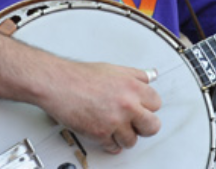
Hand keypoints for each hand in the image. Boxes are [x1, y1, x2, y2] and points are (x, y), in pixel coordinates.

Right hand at [37, 61, 161, 153]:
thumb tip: (150, 77)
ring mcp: (114, 121)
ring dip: (126, 136)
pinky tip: (108, 135)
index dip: (149, 107)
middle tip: (137, 123)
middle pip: (152, 126)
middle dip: (145, 126)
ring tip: (119, 128)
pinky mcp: (100, 133)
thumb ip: (136, 75)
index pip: (157, 104)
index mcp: (133, 87)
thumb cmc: (81, 76)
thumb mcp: (114, 69)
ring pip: (133, 140)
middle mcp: (127, 105)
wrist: (58, 84)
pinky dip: (110, 143)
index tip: (143, 108)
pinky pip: (114, 146)